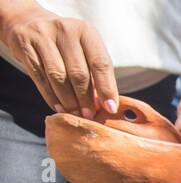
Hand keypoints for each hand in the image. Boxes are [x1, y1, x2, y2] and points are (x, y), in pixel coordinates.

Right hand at [0, 11, 117, 115]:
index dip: (106, 88)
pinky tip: (58, 107)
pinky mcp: (23, 44)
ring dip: (68, 100)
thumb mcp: (85, 50)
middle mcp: (64, 30)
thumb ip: (96, 73)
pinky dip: (50, 96)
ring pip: (57, 76)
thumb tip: (105, 105)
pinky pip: (39, 77)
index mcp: (86, 31)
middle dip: (85, 99)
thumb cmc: (67, 44)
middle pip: (78, 72)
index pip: (100, 63)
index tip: (110, 108)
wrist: (29, 23)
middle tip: (88, 116)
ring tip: (74, 113)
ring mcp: (42, 35)